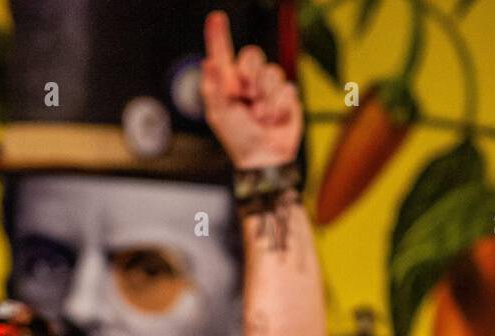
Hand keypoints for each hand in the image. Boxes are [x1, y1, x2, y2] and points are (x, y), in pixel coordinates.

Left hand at [201, 10, 301, 169]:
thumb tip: (208, 61)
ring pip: (271, 72)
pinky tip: (274, 120)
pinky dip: (279, 106)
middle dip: (250, 73)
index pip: (222, 54)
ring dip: (266, 98)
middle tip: (247, 95)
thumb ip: (216, 86)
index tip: (216, 18)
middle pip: (252, 55)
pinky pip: (286, 89)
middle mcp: (247, 82)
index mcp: (226, 84)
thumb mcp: (220, 113)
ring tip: (261, 117)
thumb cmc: (238, 138)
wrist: (265, 158)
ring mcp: (267, 88)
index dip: (219, 35)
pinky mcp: (286, 96)